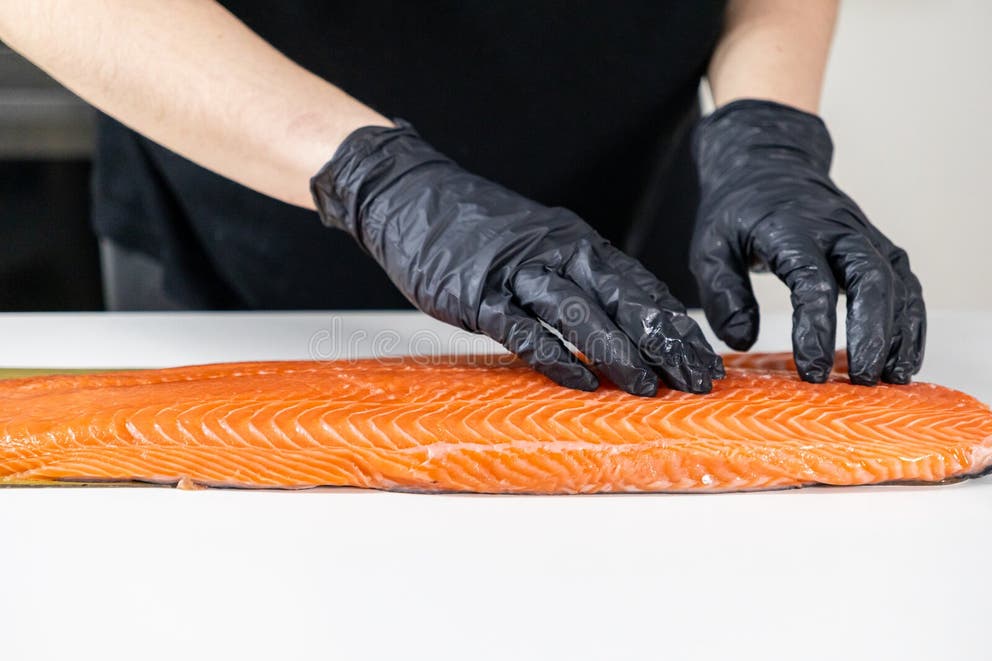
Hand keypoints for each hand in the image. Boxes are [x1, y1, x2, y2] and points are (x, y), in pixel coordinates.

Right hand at [311, 121, 722, 394]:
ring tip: (649, 388)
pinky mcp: (477, 294)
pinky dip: (552, 358)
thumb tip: (621, 322)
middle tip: (698, 380)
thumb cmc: (478, 229)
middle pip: (622, 300)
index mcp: (577, 243)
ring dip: (617, 352)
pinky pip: (522, 329)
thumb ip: (576, 278)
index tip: (707, 359)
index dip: (677, 326)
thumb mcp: (540, 244)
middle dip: (664, 343)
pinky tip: (579, 383)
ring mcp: (516, 273)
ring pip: (578, 313)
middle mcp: (556, 253)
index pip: (641, 287)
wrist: (410, 194)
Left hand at [691, 99, 925, 384]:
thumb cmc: (737, 212)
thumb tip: (742, 340)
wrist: (768, 165)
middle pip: (871, 279)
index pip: (812, 282)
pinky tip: (901, 359)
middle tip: (861, 379)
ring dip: (900, 332)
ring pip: (897, 282)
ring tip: (891, 378)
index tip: (812, 371)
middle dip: (872, 333)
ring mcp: (864, 236)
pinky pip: (906, 284)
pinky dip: (910, 322)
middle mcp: (838, 229)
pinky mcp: (878, 247)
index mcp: (792, 229)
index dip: (816, 329)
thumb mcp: (710, 246)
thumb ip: (722, 293)